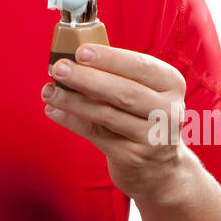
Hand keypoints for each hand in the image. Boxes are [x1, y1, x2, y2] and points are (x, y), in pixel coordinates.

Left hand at [42, 44, 189, 204]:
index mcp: (171, 84)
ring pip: (106, 114)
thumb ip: (115, 74)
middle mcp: (168, 111)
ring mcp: (152, 137)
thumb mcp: (143, 91)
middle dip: (86, 78)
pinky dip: (72, 120)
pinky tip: (54, 110)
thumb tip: (71, 59)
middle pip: (123, 92)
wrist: (160, 168)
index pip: (140, 66)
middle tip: (59, 68)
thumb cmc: (142, 116)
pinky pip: (95, 134)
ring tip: (49, 91)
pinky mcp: (133, 157)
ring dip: (72, 101)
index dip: (109, 58)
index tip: (81, 51)